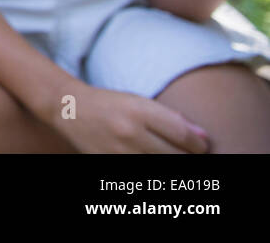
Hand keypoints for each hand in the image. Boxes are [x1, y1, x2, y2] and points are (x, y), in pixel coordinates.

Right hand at [57, 84, 208, 152]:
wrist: (69, 108)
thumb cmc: (110, 103)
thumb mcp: (139, 101)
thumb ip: (171, 118)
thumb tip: (204, 138)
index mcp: (139, 110)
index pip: (183, 135)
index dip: (200, 144)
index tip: (202, 145)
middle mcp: (129, 131)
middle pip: (176, 156)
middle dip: (190, 157)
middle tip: (189, 153)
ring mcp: (118, 151)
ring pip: (161, 167)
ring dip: (171, 163)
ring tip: (169, 154)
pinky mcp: (109, 163)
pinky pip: (141, 172)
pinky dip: (151, 166)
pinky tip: (149, 157)